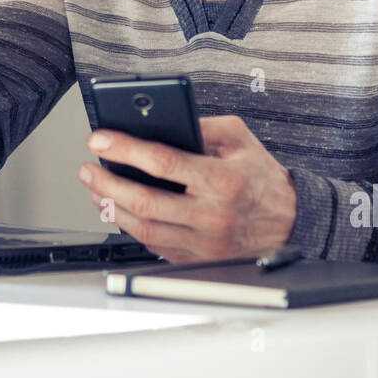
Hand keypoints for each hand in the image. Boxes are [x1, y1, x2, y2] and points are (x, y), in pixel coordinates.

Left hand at [79, 115, 297, 262]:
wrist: (289, 222)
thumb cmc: (261, 177)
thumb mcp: (240, 139)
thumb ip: (203, 125)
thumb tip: (161, 119)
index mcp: (222, 180)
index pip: (162, 162)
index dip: (125, 149)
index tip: (99, 139)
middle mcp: (211, 214)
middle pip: (144, 201)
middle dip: (106, 183)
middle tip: (88, 168)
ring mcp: (202, 241)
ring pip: (142, 228)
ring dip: (111, 207)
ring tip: (95, 188)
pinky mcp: (195, 258)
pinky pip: (152, 244)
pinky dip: (129, 226)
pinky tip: (118, 209)